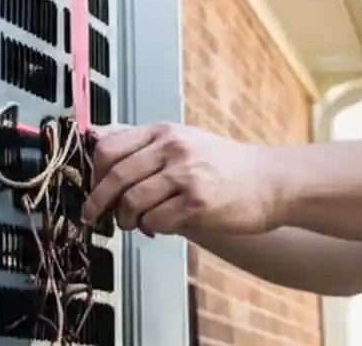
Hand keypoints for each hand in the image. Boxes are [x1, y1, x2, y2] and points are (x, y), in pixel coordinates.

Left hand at [82, 122, 285, 235]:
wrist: (270, 182)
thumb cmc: (223, 164)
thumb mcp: (182, 140)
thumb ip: (141, 142)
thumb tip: (95, 135)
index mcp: (164, 131)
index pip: (110, 147)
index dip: (93, 172)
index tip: (92, 188)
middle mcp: (173, 148)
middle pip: (116, 176)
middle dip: (98, 202)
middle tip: (92, 217)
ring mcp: (187, 174)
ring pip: (132, 202)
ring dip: (126, 219)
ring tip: (133, 224)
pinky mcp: (198, 203)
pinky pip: (156, 221)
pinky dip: (151, 229)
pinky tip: (160, 227)